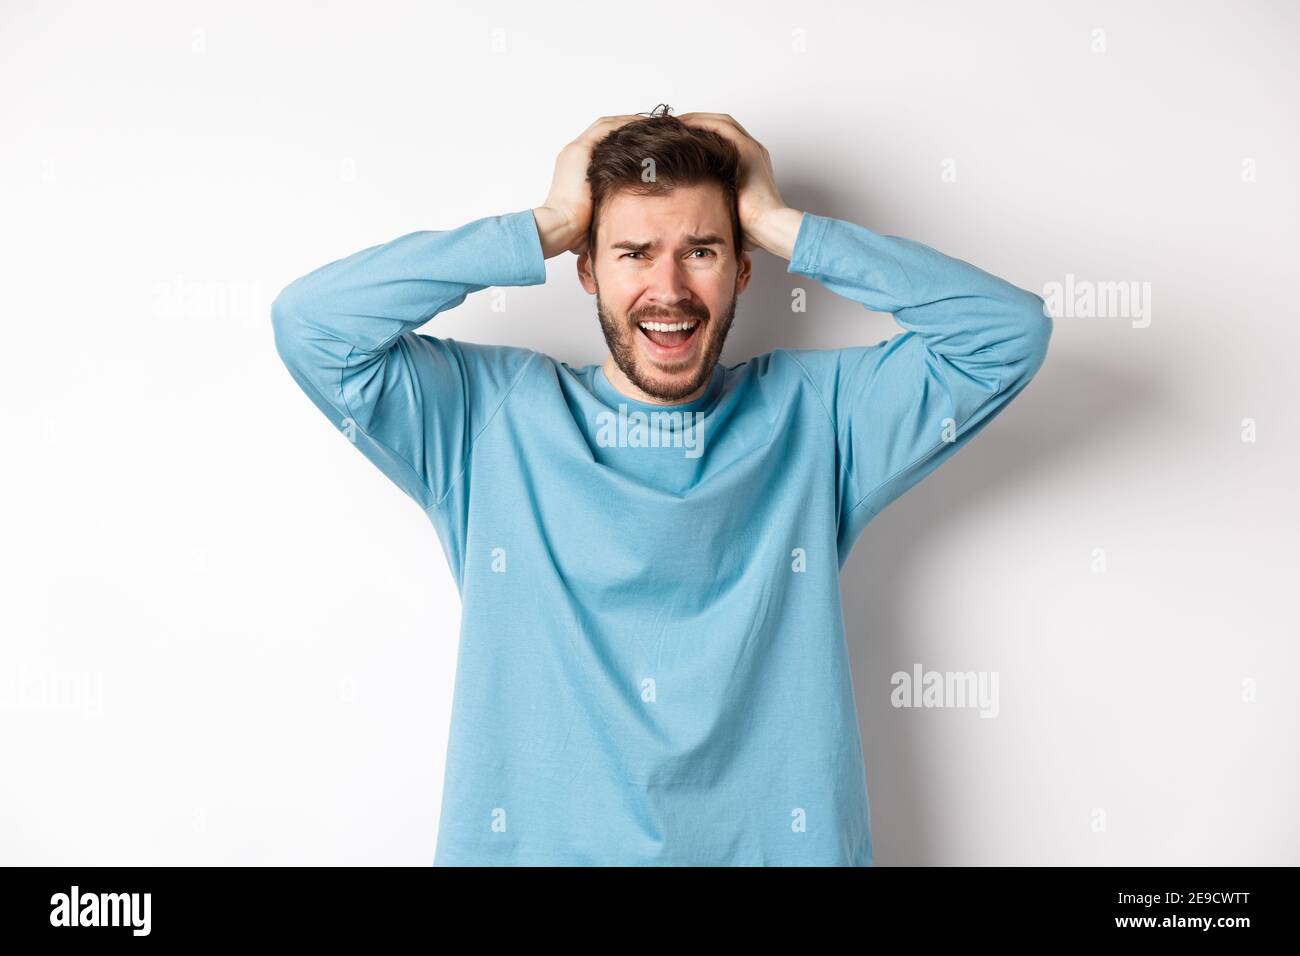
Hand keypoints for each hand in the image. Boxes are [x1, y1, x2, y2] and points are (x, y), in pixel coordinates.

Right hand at [535, 114, 640, 257]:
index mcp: (577, 169)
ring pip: (606, 127)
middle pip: (606, 132)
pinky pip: (605, 129)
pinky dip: (623, 124)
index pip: (603, 146)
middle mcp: (575, 156)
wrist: (560, 228)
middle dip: (629, 129)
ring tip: (650, 124)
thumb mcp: (598, 214)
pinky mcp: (579, 150)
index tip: (646, 144)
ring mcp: (576, 152)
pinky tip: (641, 125)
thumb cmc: (575, 230)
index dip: (625, 142)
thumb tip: (628, 220)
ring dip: (628, 123)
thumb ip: (609, 206)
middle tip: (651, 129)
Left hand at [676, 112, 789, 252]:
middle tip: (670, 126)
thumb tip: (692, 212)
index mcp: (747, 165)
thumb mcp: (726, 209)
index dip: (698, 136)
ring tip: (673, 123)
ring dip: (696, 120)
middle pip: (719, 127)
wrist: (769, 228)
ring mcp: (751, 149)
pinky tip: (684, 126)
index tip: (676, 140)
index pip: (720, 141)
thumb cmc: (751, 228)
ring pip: (720, 122)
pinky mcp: (748, 149)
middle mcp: (750, 152)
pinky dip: (702, 123)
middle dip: (695, 124)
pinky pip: (722, 127)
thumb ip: (714, 201)